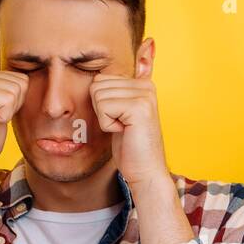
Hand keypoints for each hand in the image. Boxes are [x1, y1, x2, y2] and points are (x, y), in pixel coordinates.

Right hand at [0, 67, 28, 176]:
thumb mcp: (3, 108)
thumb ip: (11, 91)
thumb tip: (29, 80)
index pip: (21, 78)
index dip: (15, 103)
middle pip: (21, 82)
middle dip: (12, 107)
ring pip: (16, 90)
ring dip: (7, 112)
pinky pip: (8, 99)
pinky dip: (3, 117)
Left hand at [89, 73, 166, 187]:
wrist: (145, 172)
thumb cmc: (131, 147)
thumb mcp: (121, 113)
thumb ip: (116, 91)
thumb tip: (108, 72)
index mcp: (143, 84)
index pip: (101, 79)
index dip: (102, 104)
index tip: (120, 120)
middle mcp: (146, 86)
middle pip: (97, 85)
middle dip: (101, 110)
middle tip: (121, 126)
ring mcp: (144, 95)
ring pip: (98, 95)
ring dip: (105, 118)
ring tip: (124, 129)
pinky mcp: (139, 107)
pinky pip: (103, 108)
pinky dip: (107, 125)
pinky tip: (124, 132)